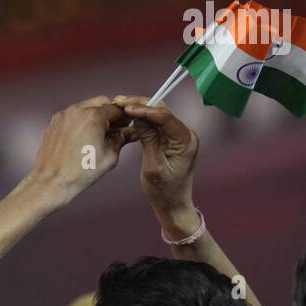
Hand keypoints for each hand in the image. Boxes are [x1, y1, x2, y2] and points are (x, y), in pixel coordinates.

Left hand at [27, 96, 132, 204]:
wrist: (52, 181)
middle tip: (112, 130)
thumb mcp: (109, 156)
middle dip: (108, 114)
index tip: (125, 126)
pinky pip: (70, 116)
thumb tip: (128, 132)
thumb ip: (121, 139)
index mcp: (93, 116)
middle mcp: (76, 111)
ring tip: (95, 136)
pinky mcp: (52, 123)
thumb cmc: (81, 172)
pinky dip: (78, 122)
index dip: (123, 117)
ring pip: (83, 108)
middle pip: (99, 103)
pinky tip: (80, 139)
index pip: (116, 108)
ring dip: (92, 117)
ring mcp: (62, 116)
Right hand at [114, 98, 199, 227]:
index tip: (125, 108)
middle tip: (119, 101)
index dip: (144, 109)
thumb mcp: (152, 166)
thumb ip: (147, 140)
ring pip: (158, 113)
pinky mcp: (170, 138)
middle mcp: (185, 132)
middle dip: (141, 103)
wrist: (173, 204)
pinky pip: (156, 122)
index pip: (165, 116)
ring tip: (120, 105)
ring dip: (140, 108)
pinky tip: (128, 115)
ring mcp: (178, 134)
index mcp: (186, 140)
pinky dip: (142, 118)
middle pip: (162, 110)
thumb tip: (137, 117)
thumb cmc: (164, 191)